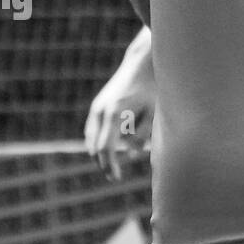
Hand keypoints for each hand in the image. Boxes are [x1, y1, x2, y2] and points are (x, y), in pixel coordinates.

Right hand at [84, 34, 156, 181]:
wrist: (141, 65)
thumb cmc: (152, 91)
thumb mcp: (152, 116)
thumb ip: (141, 136)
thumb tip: (130, 153)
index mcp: (114, 114)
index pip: (106, 148)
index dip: (110, 165)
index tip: (115, 178)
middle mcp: (101, 111)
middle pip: (95, 146)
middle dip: (104, 163)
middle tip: (114, 177)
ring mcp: (96, 107)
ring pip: (92, 139)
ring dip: (100, 154)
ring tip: (111, 167)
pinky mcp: (97, 105)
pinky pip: (92, 130)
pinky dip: (97, 142)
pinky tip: (105, 152)